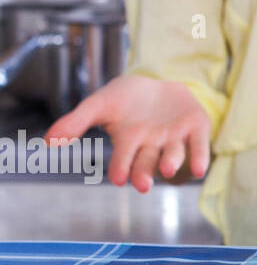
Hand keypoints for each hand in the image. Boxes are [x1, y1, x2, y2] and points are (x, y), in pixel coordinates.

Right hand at [45, 74, 211, 192]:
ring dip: (171, 163)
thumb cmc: (126, 98)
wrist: (159, 79)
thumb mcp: (100, 103)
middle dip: (144, 173)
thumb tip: (48, 142)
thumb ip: (76, 122)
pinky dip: (200, 156)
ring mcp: (174, 138)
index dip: (121, 168)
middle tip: (143, 185)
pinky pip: (199, 144)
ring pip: (173, 154)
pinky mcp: (196, 128)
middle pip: (148, 163)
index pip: (124, 159)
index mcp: (128, 142)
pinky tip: (200, 169)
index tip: (118, 179)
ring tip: (168, 169)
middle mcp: (152, 146)